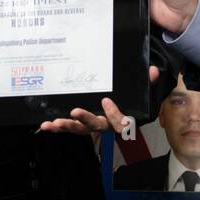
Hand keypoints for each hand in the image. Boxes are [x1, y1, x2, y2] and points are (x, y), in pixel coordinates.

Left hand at [38, 66, 160, 133]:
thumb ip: (147, 81)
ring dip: (67, 126)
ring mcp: (91, 124)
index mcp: (121, 118)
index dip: (114, 114)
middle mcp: (105, 124)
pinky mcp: (80, 123)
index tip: (106, 101)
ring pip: (80, 129)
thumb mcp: (143, 90)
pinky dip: (58, 128)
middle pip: (96, 126)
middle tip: (74, 112)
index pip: (120, 122)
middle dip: (84, 120)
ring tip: (54, 123)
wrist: (125, 107)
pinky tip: (46, 125)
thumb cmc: (133, 99)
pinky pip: (69, 127)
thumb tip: (153, 70)